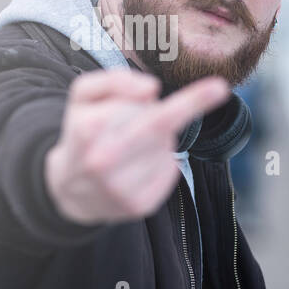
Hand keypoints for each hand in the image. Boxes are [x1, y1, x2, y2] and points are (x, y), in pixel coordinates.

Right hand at [44, 69, 230, 225]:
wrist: (67, 187)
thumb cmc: (82, 131)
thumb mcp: (82, 96)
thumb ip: (113, 81)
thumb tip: (151, 89)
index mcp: (89, 130)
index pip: (146, 112)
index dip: (189, 101)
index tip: (221, 88)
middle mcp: (105, 162)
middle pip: (162, 129)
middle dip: (189, 107)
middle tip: (216, 89)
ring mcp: (122, 189)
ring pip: (167, 148)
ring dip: (159, 139)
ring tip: (134, 143)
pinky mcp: (138, 207)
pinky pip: (169, 172)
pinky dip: (162, 162)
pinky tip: (139, 165)